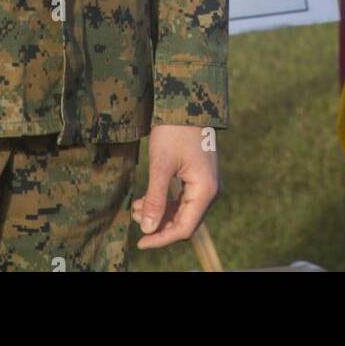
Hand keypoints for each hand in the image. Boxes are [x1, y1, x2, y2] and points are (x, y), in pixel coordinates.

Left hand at [131, 124, 218, 249]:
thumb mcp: (161, 165)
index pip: (184, 228)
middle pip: (184, 222)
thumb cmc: (174, 131)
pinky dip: (165, 202)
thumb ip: (155, 199)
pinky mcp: (199, 177)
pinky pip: (183, 199)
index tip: (140, 242)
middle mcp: (210, 191)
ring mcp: (205, 184)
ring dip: (160, 213)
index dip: (162, 238)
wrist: (185, 102)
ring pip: (182, 211)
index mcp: (205, 190)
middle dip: (158, 224)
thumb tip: (147, 230)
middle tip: (135, 216)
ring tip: (136, 207)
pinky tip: (146, 199)